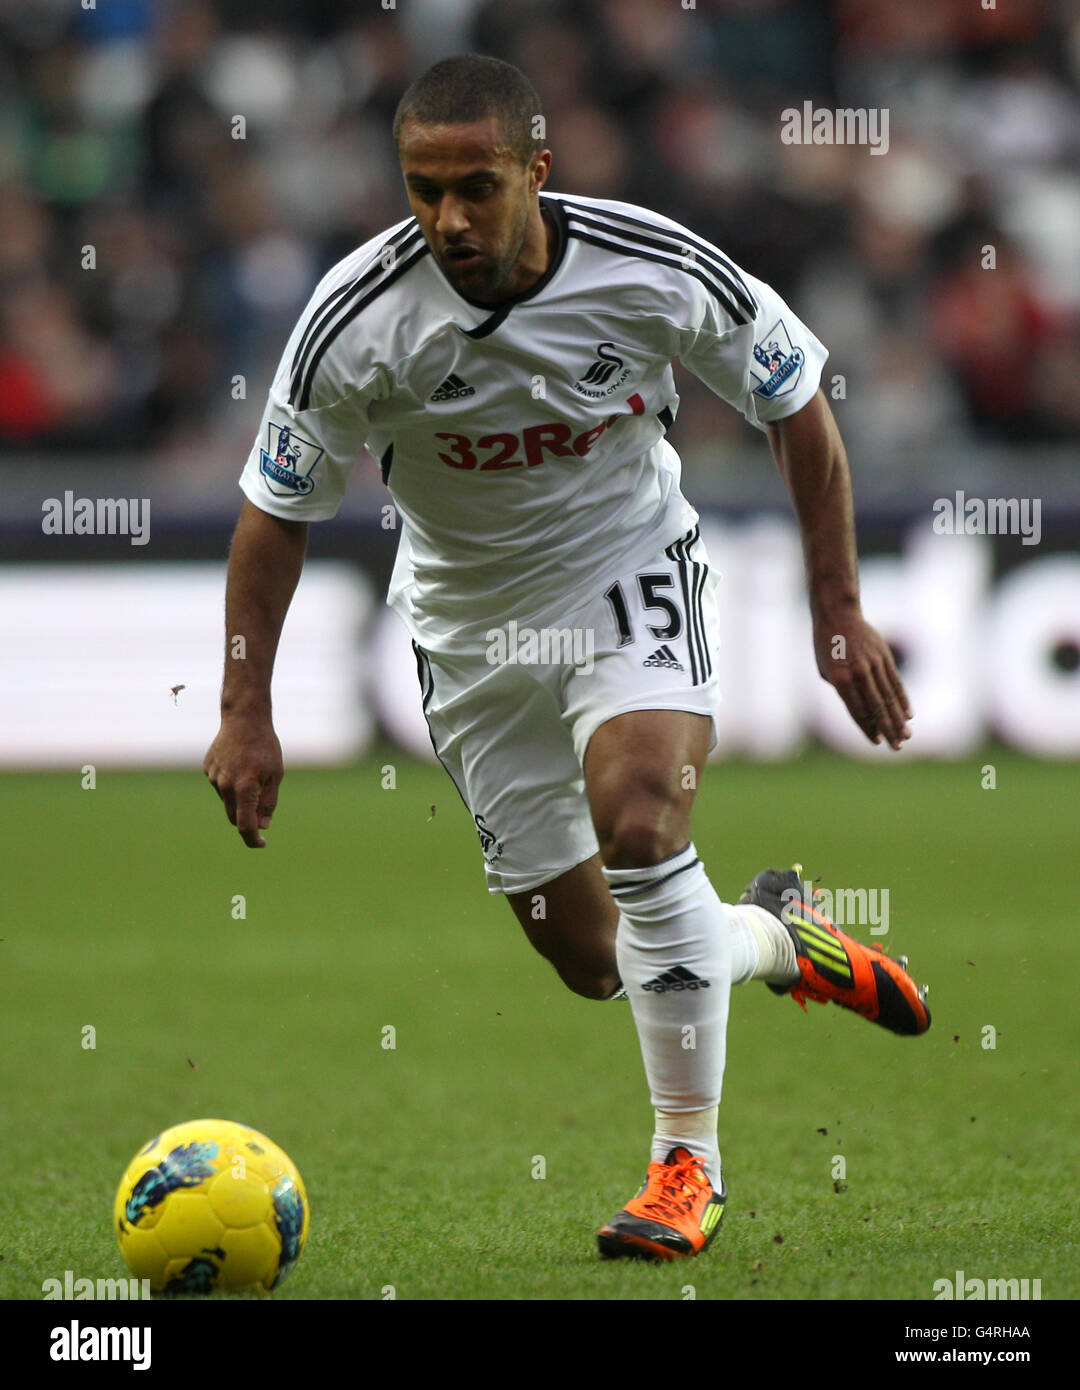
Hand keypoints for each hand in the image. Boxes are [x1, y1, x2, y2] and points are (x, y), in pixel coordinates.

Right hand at [203, 716, 283, 846]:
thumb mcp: (276, 775)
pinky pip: (220, 785)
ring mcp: (214, 777)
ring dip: (239, 798)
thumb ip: (268, 803)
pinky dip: (230, 783)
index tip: (260, 844)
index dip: (252, 839)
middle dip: (247, 819)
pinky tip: (239, 764)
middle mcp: (225, 785)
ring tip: (252, 773)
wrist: (244, 718)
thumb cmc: (265, 746)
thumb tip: (262, 826)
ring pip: (227, 800)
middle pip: (234, 817)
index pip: (245, 825)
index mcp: (245, 788)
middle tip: (262, 811)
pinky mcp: (208, 769)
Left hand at [813, 610, 911, 750]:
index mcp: (840, 679)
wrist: (838, 615)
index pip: (857, 711)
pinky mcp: (884, 658)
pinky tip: (909, 714)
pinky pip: (896, 683)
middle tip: (897, 747)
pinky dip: (903, 700)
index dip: (867, 728)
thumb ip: (843, 692)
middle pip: (876, 708)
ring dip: (899, 719)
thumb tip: (861, 712)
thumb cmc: (826, 647)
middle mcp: (858, 673)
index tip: (876, 742)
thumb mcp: (826, 671)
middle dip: (887, 730)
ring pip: (889, 697)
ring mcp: (873, 664)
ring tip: (906, 736)